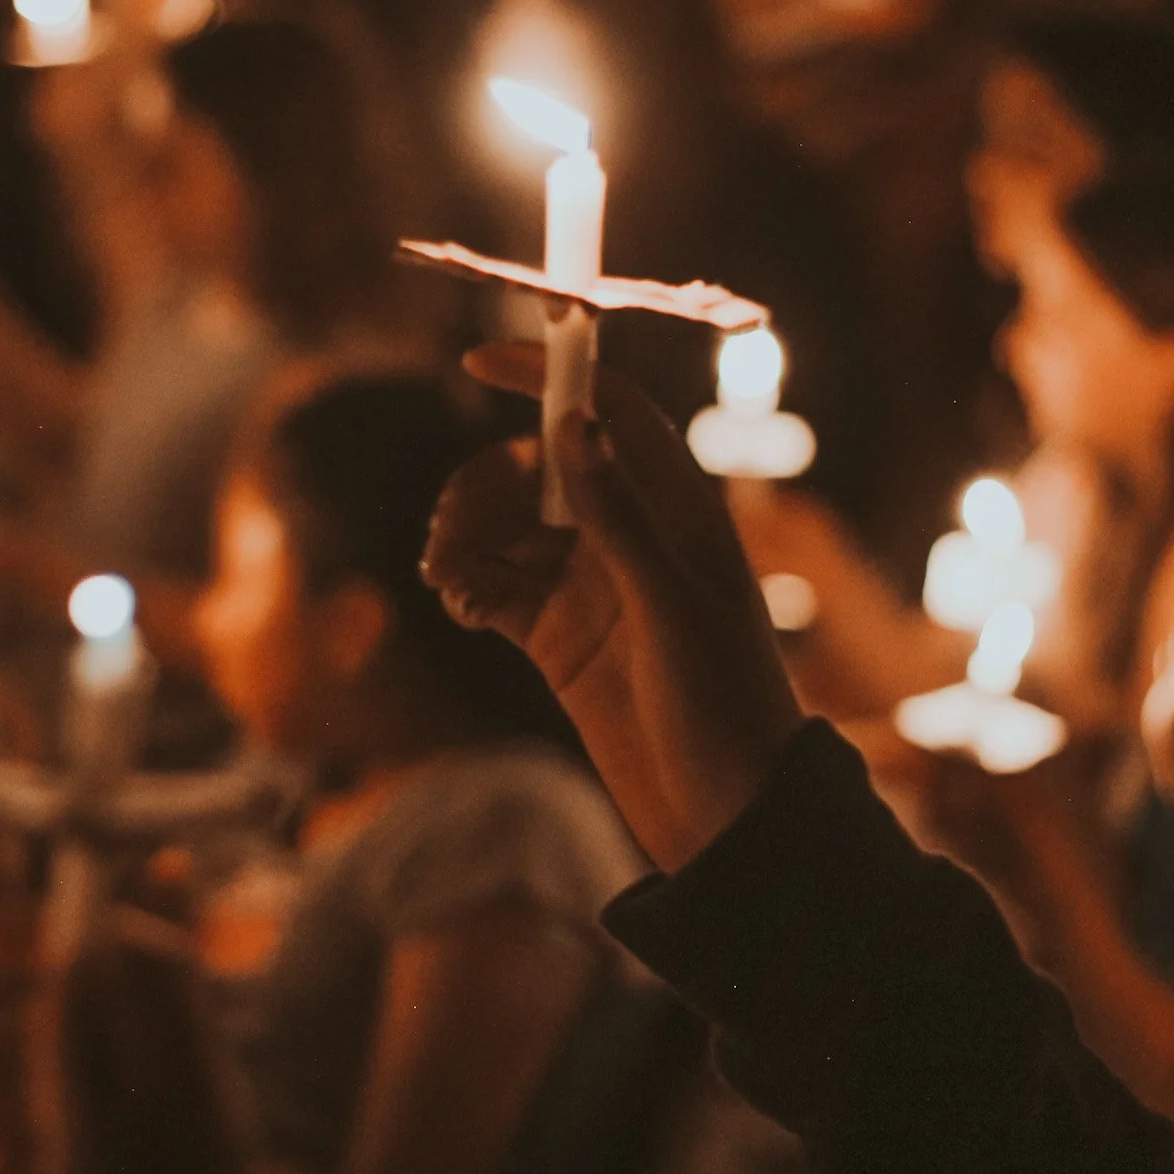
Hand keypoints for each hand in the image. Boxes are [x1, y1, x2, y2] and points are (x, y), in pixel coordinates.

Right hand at [422, 343, 803, 870]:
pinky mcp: (556, 639)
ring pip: (504, 528)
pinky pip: (494, 587)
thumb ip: (617, 516)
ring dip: (463, 537)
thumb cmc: (726, 703)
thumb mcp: (671, 605)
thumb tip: (576, 422)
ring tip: (446, 576)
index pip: (609, 410)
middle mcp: (627, 537)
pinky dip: (467, 586)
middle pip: (535, 469)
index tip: (477, 360)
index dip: (549, 375)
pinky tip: (459, 604)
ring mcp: (588, 587)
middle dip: (484, 485)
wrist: (727, 814)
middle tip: (451, 530)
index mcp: (674, 509)